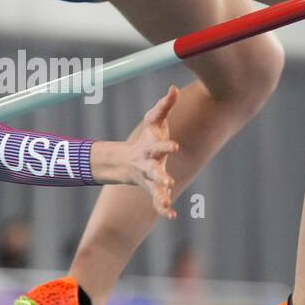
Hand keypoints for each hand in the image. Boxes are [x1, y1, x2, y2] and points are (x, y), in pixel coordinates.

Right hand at [117, 85, 179, 217]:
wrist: (129, 161)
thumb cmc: (147, 138)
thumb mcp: (154, 121)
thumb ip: (164, 106)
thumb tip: (172, 87)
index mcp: (149, 149)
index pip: (157, 146)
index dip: (165, 145)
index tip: (174, 146)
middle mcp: (148, 166)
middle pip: (153, 172)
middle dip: (159, 177)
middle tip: (168, 182)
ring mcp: (150, 180)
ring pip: (154, 190)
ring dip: (161, 196)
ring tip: (167, 204)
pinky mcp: (153, 190)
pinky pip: (157, 201)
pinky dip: (162, 209)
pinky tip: (171, 216)